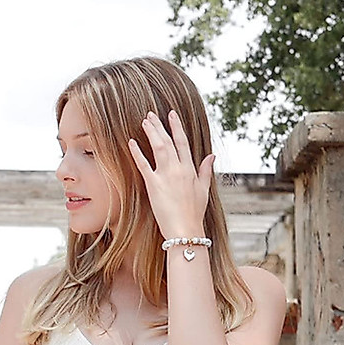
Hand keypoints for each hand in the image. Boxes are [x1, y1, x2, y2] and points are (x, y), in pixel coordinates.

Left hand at [127, 109, 214, 240]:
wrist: (185, 230)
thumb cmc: (194, 213)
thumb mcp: (204, 190)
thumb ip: (206, 171)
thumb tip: (212, 156)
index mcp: (190, 169)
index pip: (183, 142)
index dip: (176, 126)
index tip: (171, 114)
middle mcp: (178, 169)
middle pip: (168, 141)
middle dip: (159, 126)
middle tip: (151, 114)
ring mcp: (165, 176)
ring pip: (158, 147)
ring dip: (150, 133)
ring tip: (144, 122)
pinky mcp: (153, 185)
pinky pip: (144, 165)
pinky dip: (137, 152)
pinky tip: (131, 142)